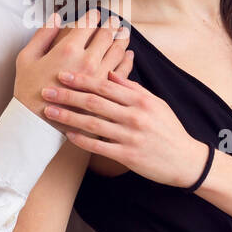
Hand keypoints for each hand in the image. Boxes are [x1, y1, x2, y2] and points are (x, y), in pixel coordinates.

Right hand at [14, 9, 132, 125]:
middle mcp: (88, 60)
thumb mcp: (27, 58)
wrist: (37, 123)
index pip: (88, 23)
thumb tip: (56, 16)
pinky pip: (123, 71)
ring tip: (123, 33)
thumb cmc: (28, 89)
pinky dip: (127, 60)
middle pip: (107, 34)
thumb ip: (42, 34)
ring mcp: (99, 77)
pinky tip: (128, 55)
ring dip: (122, 39)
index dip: (93, 15)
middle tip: (114, 21)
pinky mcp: (105, 92)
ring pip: (118, 50)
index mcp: (68, 49)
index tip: (96, 13)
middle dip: (111, 24)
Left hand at [39, 67, 210, 187]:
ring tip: (49, 111)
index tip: (62, 74)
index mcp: (140, 100)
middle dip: (67, 95)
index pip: (104, 85)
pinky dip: (82, 140)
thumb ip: (132, 88)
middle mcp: (134, 116)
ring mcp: (130, 136)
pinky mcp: (128, 156)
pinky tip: (67, 135)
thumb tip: (110, 71)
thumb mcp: (155, 103)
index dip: (81, 79)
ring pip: (93, 123)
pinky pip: (99, 146)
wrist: (185, 160)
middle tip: (46, 90)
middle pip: (94, 102)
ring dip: (68, 116)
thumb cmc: (168, 129)